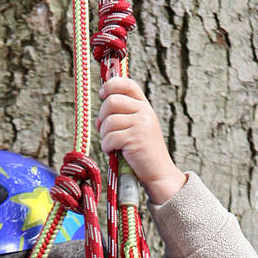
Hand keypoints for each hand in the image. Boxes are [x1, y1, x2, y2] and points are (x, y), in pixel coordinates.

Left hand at [94, 76, 185, 202]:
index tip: (102, 94)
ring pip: (109, 121)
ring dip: (104, 135)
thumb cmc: (143, 153)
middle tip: (105, 130)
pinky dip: (106, 146)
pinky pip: (110, 137)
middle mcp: (144, 111)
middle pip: (112, 101)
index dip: (111, 85)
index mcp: (144, 106)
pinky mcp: (135, 139)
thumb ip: (121, 118)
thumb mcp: (136, 129)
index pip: (127, 84)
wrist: (159, 174)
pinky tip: (112, 152)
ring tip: (110, 145)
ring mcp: (140, 124)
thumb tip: (98, 119)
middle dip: (102, 116)